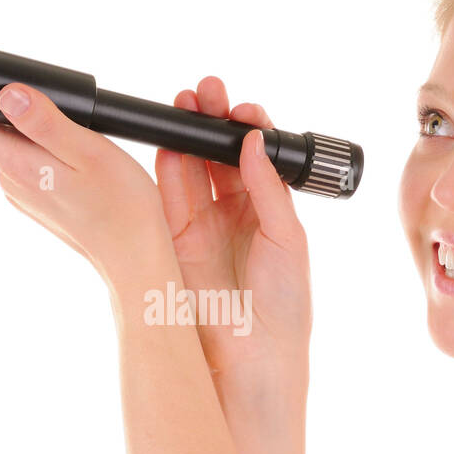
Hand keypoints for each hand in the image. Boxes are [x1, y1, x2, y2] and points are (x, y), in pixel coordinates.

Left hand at [0, 83, 168, 282]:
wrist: (135, 256)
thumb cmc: (122, 206)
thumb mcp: (89, 151)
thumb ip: (45, 123)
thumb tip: (7, 94)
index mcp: (17, 164)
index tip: (0, 88)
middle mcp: (9, 181)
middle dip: (20, 113)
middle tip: (68, 125)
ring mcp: (21, 194)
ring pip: (17, 145)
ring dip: (42, 137)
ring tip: (80, 151)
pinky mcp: (36, 202)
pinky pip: (33, 165)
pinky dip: (52, 158)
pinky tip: (81, 171)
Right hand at [155, 76, 311, 390]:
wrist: (252, 359)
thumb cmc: (284, 308)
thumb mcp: (288, 239)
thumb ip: (269, 188)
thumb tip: (254, 140)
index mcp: (268, 213)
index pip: (254, 159)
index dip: (246, 130)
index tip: (241, 108)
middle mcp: (233, 216)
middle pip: (217, 158)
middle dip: (211, 123)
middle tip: (205, 93)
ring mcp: (201, 229)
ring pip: (190, 171)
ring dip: (187, 138)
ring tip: (185, 106)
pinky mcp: (173, 244)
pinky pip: (167, 199)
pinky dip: (166, 169)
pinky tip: (168, 144)